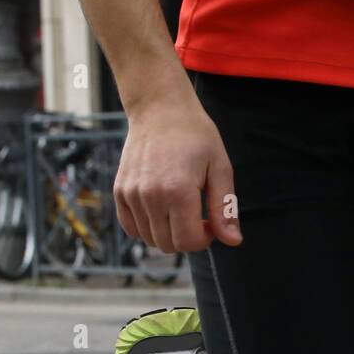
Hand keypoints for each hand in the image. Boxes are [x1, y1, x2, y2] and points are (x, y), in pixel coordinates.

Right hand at [114, 92, 241, 253]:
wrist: (160, 107)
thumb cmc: (195, 135)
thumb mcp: (220, 167)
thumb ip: (224, 208)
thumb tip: (233, 241)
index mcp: (178, 191)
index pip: (187, 242)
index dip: (203, 240)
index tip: (209, 222)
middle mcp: (151, 196)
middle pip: (168, 245)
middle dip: (186, 238)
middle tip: (196, 216)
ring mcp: (131, 194)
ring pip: (149, 239)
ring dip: (167, 232)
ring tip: (178, 209)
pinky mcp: (120, 191)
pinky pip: (131, 228)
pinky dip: (146, 227)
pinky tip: (160, 210)